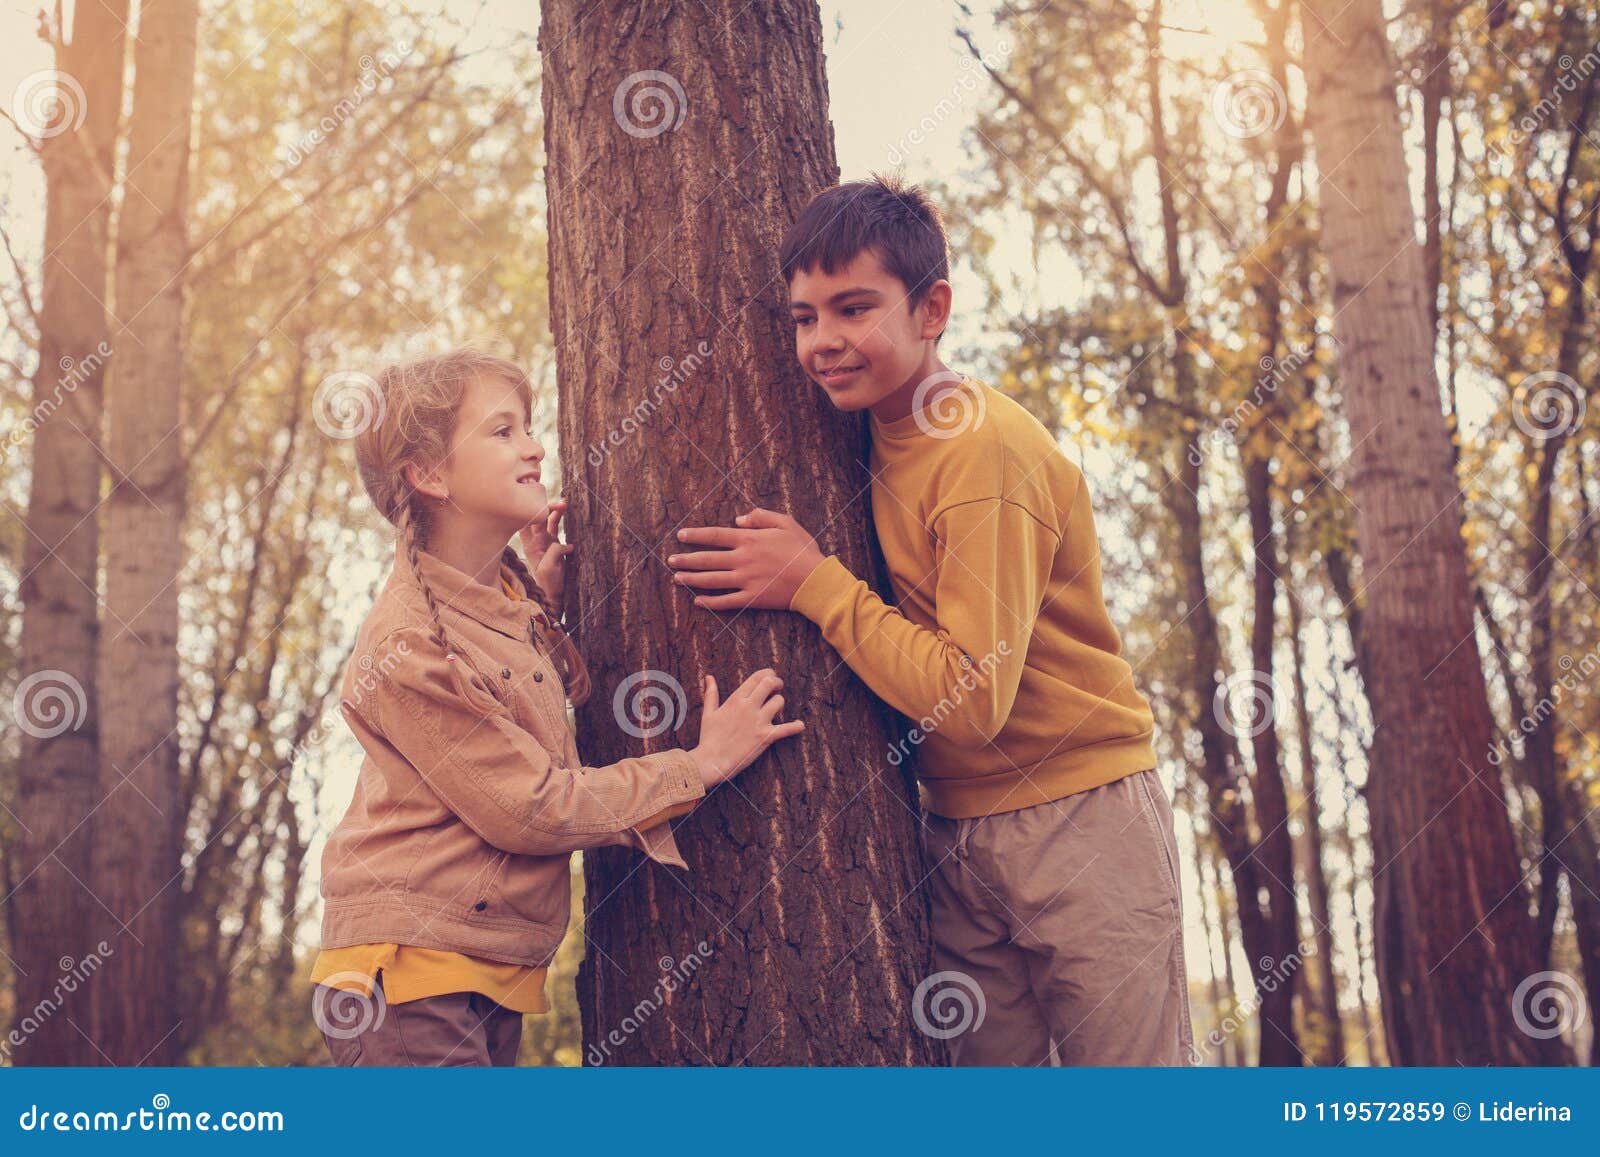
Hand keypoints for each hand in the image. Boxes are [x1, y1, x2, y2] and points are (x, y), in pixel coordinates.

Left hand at [519, 497, 573, 616]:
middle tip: (561, 502)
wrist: (555, 595)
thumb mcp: (549, 568)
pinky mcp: (555, 544)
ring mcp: (545, 541)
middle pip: (537, 517)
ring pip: (548, 520)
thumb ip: (554, 552)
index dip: (532, 510)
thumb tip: (564, 543)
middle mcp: (536, 541)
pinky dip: (561, 518)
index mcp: (531, 545)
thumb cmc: (548, 584)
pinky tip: (567, 511)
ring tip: (565, 502)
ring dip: (555, 510)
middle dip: (546, 506)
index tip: (544, 503)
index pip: (527, 522)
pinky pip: (556, 526)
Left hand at [667, 507, 825, 610]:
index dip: (696, 535)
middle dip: (686, 559)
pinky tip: (698, 602)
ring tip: (677, 578)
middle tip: (670, 560)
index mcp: (749, 540)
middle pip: (707, 559)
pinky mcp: (751, 599)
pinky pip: (726, 602)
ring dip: (692, 579)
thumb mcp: (786, 523)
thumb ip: (761, 516)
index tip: (681, 536)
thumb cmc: (803, 550)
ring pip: (711, 580)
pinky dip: (710, 603)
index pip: (715, 536)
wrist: (814, 580)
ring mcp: (745, 581)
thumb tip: (738, 519)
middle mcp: (742, 560)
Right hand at [688, 668, 803, 788]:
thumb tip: (708, 677)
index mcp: (736, 699)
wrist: (712, 761)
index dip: (768, 674)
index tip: (771, 677)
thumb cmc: (709, 738)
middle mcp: (748, 707)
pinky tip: (799, 725)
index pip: (757, 677)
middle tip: (778, 687)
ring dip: (780, 704)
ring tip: (776, 709)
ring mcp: (758, 721)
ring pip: (779, 702)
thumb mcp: (708, 713)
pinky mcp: (766, 736)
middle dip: (777, 682)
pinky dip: (795, 726)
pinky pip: (787, 728)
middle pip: (770, 683)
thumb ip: (711, 694)